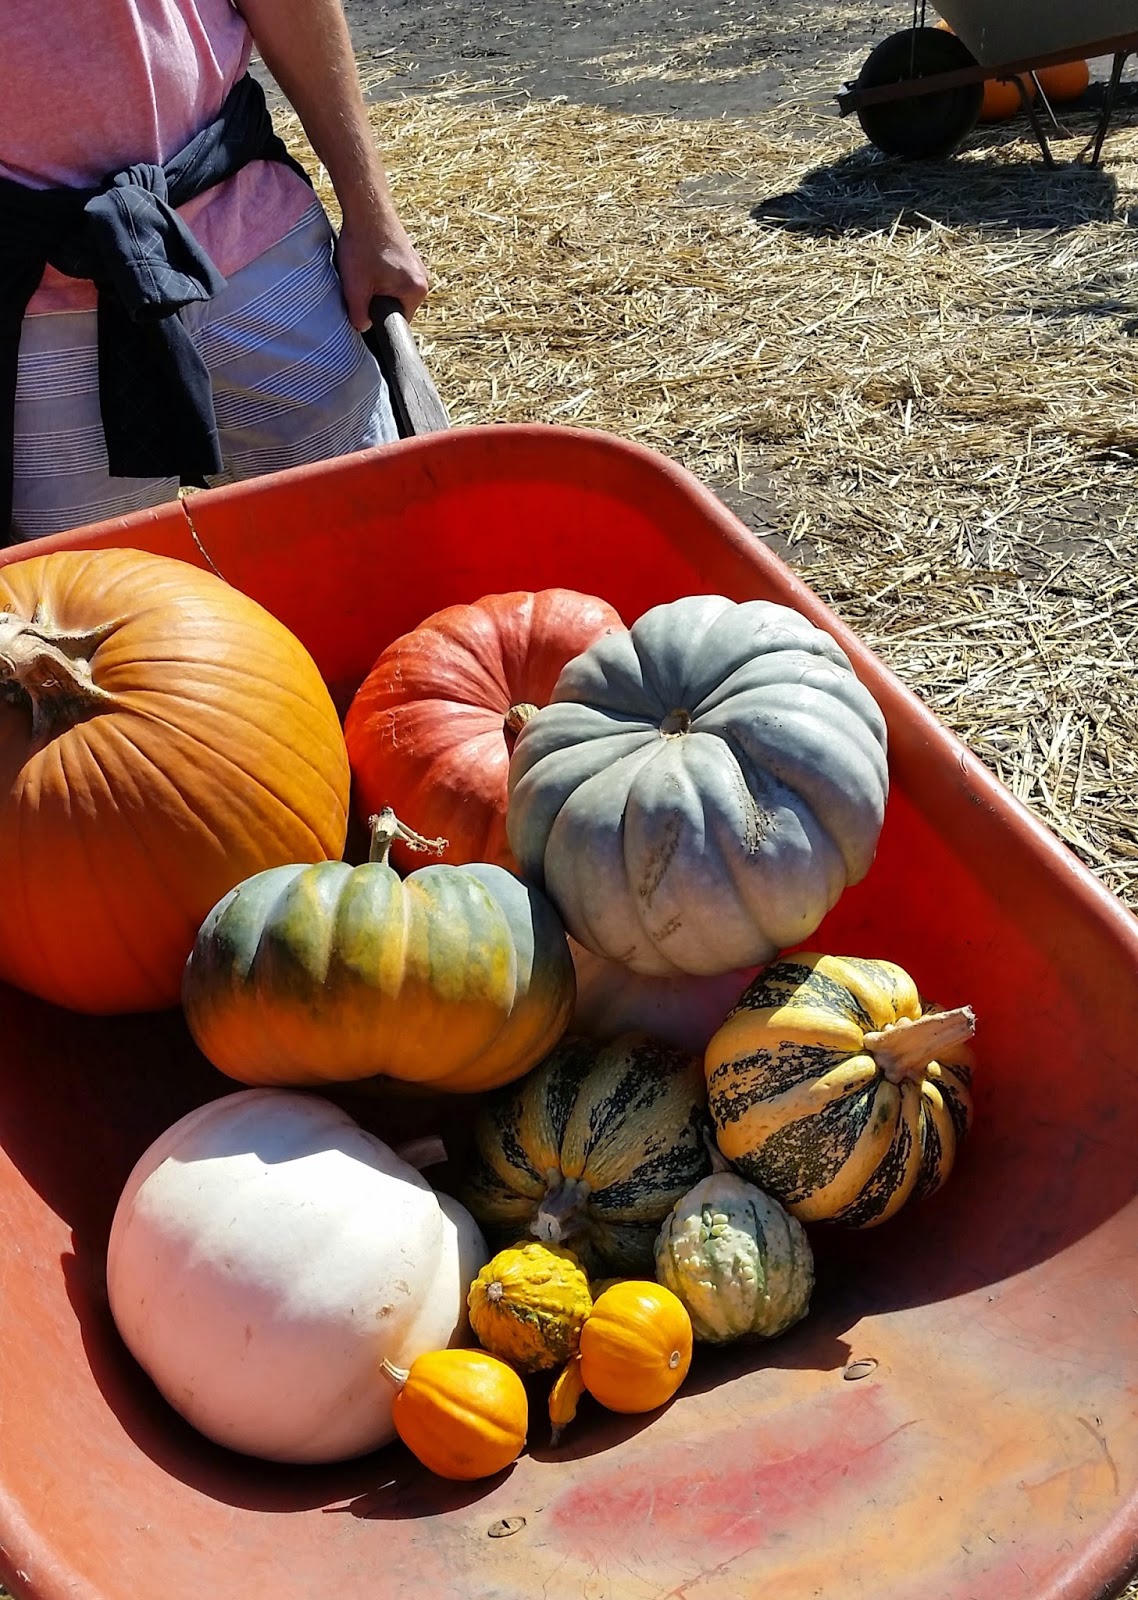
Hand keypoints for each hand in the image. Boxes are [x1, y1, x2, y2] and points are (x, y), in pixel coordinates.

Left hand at [334, 207, 428, 327]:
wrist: (367, 207)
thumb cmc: (363, 246)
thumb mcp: (355, 288)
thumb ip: (359, 317)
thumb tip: (363, 329)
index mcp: (417, 291)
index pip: (399, 321)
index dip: (379, 318)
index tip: (365, 306)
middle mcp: (424, 280)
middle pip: (398, 306)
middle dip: (379, 301)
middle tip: (361, 285)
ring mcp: (418, 266)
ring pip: (395, 290)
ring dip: (378, 286)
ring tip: (364, 271)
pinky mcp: (409, 256)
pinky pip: (395, 276)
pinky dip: (381, 273)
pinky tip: (368, 261)